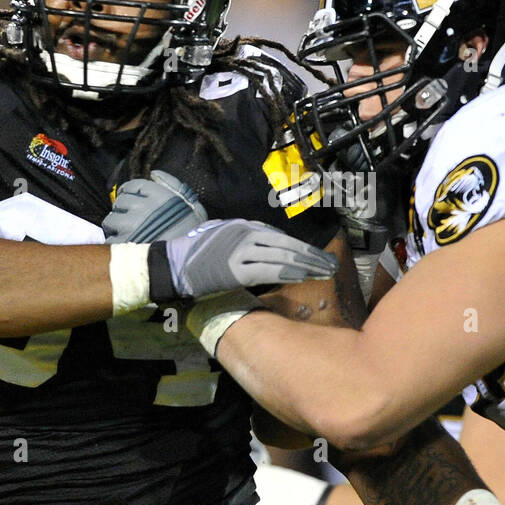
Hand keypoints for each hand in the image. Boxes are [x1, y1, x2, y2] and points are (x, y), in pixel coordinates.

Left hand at [102, 170, 207, 241]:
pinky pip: (110, 239)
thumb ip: (173, 185)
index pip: (134, 185)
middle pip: (120, 201)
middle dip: (122, 209)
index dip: (129, 190)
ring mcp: (131, 226)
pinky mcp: (123, 244)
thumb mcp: (192, 205)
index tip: (129, 198)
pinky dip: (115, 243)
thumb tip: (154, 173)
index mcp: (159, 196)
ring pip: (110, 219)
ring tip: (125, 233)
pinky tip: (125, 247)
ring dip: (115, 225)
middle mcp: (143, 207)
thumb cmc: (193, 234)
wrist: (190, 261)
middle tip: (129, 219)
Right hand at [151, 219, 337, 300]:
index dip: (304, 249)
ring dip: (306, 266)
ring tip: (324, 273)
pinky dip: (286, 274)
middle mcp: (246, 235)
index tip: (320, 257)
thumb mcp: (225, 236)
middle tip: (331, 265)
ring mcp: (241, 252)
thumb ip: (247, 239)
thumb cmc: (197, 253)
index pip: (283, 238)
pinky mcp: (235, 270)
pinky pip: (267, 271)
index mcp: (246, 226)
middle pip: (288, 246)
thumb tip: (272, 248)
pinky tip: (301, 277)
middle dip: (312, 257)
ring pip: (282, 258)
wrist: (173, 264)